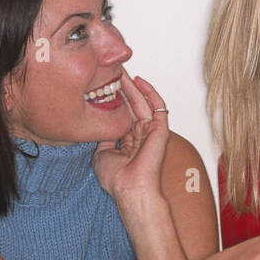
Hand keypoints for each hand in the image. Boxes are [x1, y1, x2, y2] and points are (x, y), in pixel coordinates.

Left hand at [92, 75, 170, 199]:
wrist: (130, 189)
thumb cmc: (117, 179)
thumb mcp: (101, 154)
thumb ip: (103, 138)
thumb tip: (99, 125)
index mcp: (130, 140)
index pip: (123, 113)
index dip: (114, 98)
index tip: (103, 85)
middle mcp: (141, 134)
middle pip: (133, 104)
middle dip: (123, 87)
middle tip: (112, 70)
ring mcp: (152, 131)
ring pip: (143, 102)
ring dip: (133, 86)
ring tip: (122, 71)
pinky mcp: (160, 129)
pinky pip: (158, 106)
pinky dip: (150, 92)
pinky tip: (139, 81)